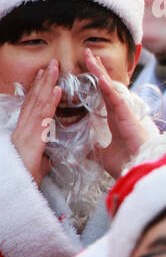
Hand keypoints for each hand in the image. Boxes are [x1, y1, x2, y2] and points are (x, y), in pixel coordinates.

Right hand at [11, 60, 59, 183]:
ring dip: (47, 84)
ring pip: (38, 103)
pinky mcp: (32, 139)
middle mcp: (23, 128)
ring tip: (55, 69)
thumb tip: (50, 152)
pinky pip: (43, 117)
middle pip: (34, 100)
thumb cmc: (26, 180)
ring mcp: (26, 132)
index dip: (37, 90)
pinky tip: (57, 90)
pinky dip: (50, 102)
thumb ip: (44, 154)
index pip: (32, 107)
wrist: (17, 192)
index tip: (43, 76)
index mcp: (25, 133)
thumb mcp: (38, 163)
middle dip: (43, 81)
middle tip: (51, 64)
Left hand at [85, 51, 151, 177]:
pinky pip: (116, 98)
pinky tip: (100, 76)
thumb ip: (93, 149)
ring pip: (110, 88)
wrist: (138, 170)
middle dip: (98, 69)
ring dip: (100, 72)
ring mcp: (124, 112)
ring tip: (91, 56)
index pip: (104, 94)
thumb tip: (80, 149)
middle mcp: (120, 112)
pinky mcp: (127, 117)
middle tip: (88, 53)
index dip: (97, 81)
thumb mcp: (102, 155)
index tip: (89, 68)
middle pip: (107, 86)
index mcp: (114, 119)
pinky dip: (108, 87)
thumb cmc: (126, 162)